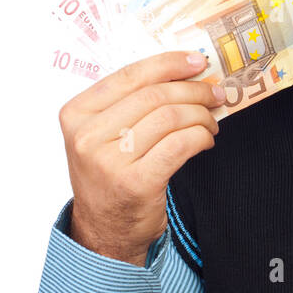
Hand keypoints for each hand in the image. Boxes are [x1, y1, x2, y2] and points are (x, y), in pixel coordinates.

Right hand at [59, 50, 223, 265]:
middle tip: (215, 93)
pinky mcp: (137, 182)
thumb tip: (184, 73)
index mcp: (77, 114)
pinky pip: (180, 145)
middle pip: (154, 95)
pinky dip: (201, 137)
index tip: (197, 62)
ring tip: (211, 121)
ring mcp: (110, 161)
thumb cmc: (110, 177)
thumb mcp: (103, 136)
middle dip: (193, 90)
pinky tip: (206, 140)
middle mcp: (88, 136)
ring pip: (171, 118)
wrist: (104, 231)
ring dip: (201, 116)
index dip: (168, 64)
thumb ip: (130, 104)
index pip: (129, 76)